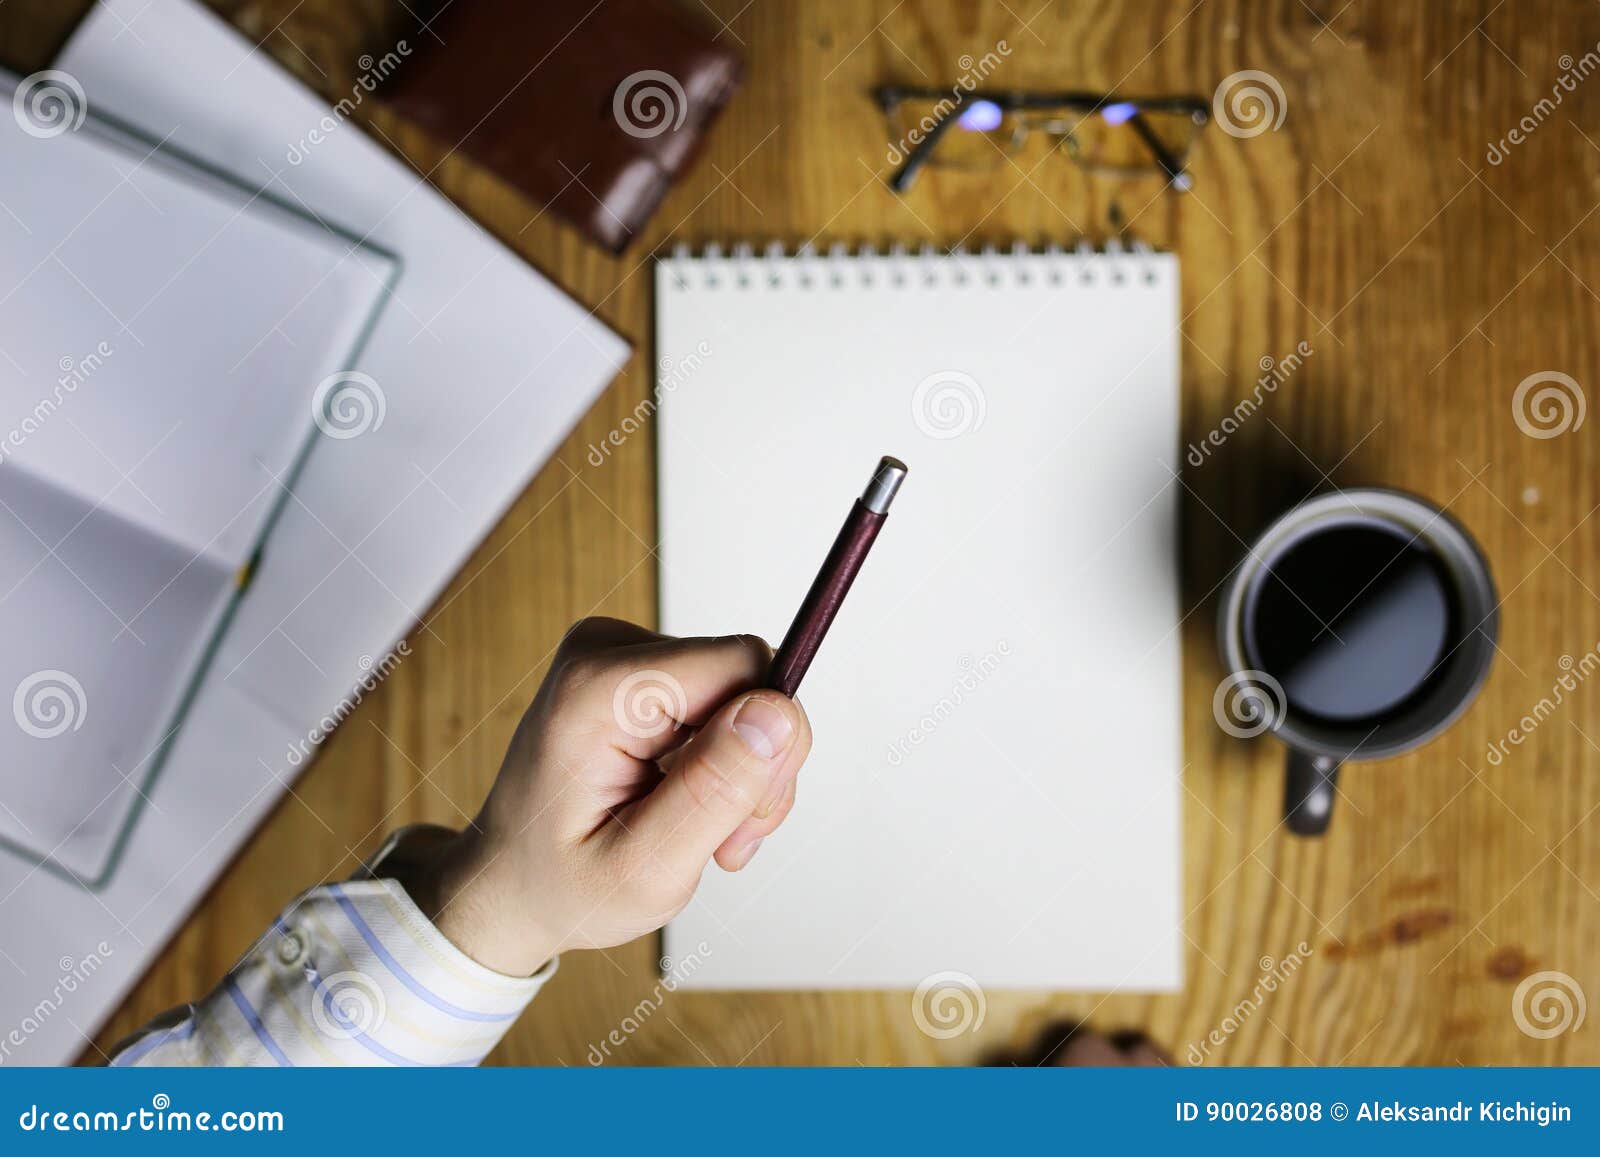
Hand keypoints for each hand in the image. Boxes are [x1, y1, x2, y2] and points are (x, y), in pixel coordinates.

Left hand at [397, 618, 811, 976]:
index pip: (744, 665)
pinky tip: (689, 809)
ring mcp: (619, 656)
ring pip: (742, 696)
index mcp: (599, 689)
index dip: (769, 740)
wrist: (508, 885)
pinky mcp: (635, 671)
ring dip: (741, 774)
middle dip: (756, 767)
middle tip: (725, 843)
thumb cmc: (563, 886)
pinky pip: (719, 702)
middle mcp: (605, 651)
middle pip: (748, 678)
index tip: (743, 819)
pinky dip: (721, 763)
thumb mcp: (646, 868)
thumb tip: (778, 713)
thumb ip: (717, 788)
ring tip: (704, 836)